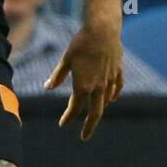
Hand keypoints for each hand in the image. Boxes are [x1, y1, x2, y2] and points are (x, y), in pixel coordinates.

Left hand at [43, 22, 123, 140]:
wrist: (103, 30)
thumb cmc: (81, 43)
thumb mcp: (66, 60)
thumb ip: (58, 76)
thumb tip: (47, 87)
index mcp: (83, 86)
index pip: (75, 108)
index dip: (68, 117)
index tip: (62, 124)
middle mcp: (98, 87)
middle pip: (95, 113)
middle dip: (89, 126)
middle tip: (84, 137)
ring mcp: (110, 80)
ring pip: (106, 101)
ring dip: (99, 109)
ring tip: (93, 114)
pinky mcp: (118, 71)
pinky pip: (117, 88)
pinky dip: (113, 95)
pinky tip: (112, 99)